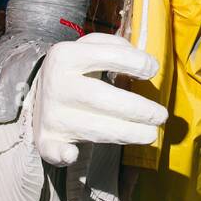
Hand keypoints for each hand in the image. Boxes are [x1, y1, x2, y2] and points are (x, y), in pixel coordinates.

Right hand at [32, 32, 166, 166]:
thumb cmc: (77, 69)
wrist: (39, 92)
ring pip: (94, 129)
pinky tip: (71, 154)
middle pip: (104, 99)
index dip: (137, 63)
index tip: (153, 71)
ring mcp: (50, 114)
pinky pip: (52, 150)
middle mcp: (55, 84)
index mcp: (66, 56)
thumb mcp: (90, 46)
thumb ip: (119, 48)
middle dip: (139, 109)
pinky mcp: (47, 138)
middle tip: (161, 116)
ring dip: (128, 134)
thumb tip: (148, 67)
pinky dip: (61, 154)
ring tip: (151, 133)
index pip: (109, 57)